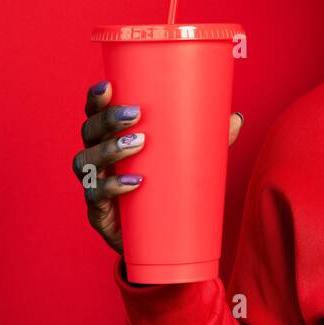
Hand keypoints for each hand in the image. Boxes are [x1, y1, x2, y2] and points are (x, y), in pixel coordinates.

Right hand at [71, 79, 243, 254]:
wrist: (155, 238)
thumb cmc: (164, 188)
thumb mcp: (186, 160)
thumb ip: (209, 140)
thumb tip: (236, 117)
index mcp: (110, 139)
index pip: (94, 113)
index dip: (95, 99)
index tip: (108, 85)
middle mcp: (96, 158)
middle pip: (89, 132)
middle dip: (107, 120)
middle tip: (135, 114)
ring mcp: (93, 185)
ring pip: (87, 162)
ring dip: (110, 150)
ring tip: (138, 143)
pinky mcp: (98, 212)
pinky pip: (97, 196)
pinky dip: (113, 188)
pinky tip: (134, 183)